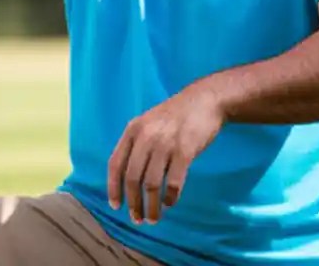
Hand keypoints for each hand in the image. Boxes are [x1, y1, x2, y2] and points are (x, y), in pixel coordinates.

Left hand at [107, 85, 224, 224]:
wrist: (205, 100)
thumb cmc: (175, 115)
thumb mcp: (148, 122)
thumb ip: (136, 144)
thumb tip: (126, 179)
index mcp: (133, 130)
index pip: (115, 164)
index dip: (113, 188)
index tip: (116, 206)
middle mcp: (146, 137)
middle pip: (133, 178)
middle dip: (133, 203)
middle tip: (137, 219)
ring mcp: (166, 144)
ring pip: (152, 184)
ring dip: (151, 206)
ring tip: (153, 218)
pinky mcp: (185, 151)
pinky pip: (174, 182)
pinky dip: (170, 197)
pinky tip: (170, 203)